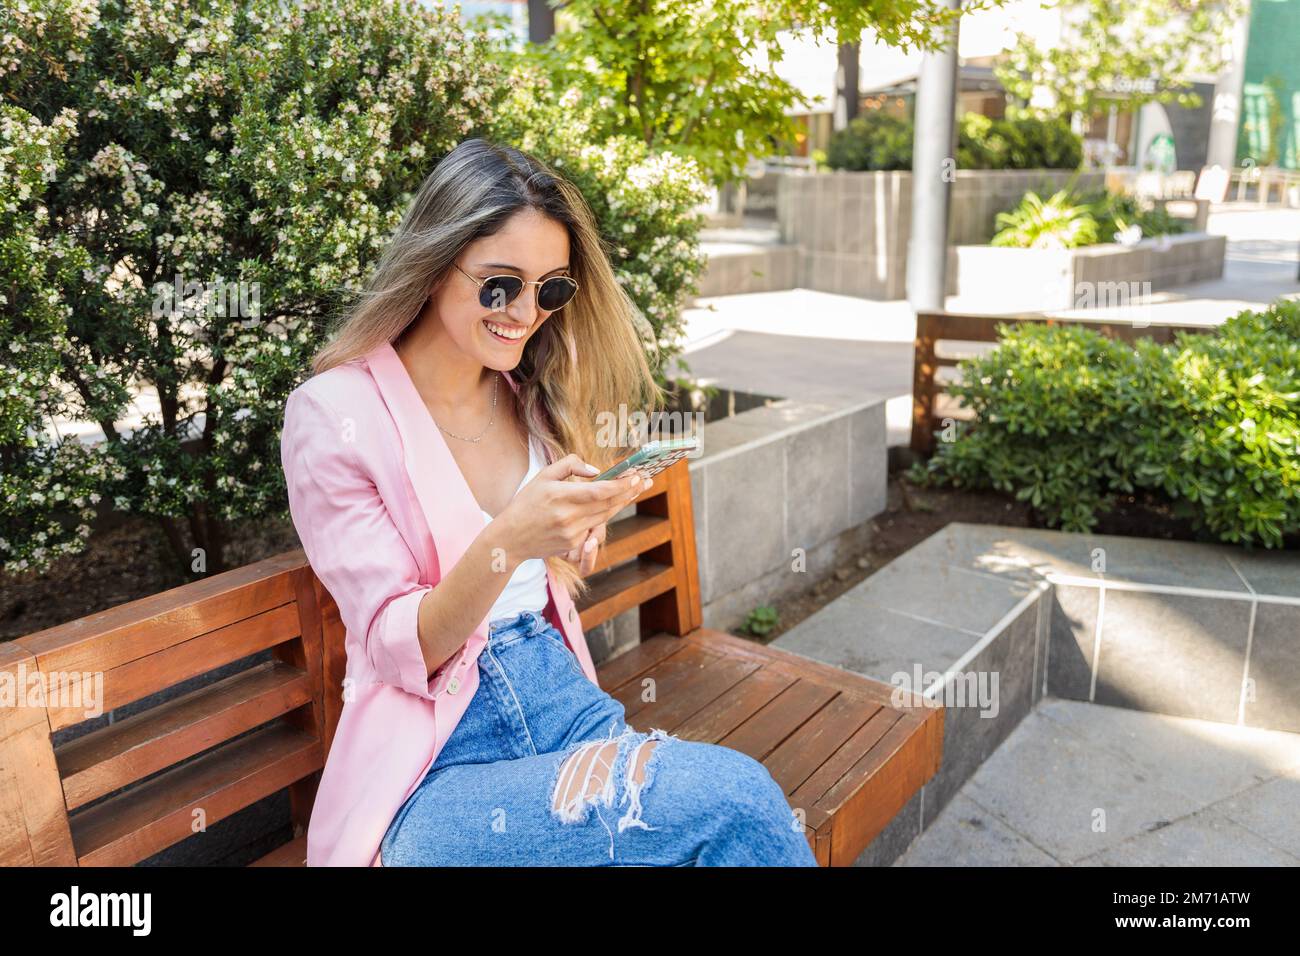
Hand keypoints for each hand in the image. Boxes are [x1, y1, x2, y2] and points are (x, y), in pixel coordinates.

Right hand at [497, 454, 646, 564]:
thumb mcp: (543, 476)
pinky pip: (594, 527)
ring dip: (622, 502)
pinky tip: (614, 504)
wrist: (510, 539)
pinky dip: (605, 515)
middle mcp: (569, 516)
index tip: (636, 476)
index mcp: (561, 496)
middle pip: (608, 504)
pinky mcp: (572, 544)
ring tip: (635, 490)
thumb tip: (596, 471)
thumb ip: (570, 466)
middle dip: (629, 492)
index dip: (621, 484)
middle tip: (645, 480)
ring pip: (605, 516)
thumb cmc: (526, 503)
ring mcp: (572, 533)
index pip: (600, 491)